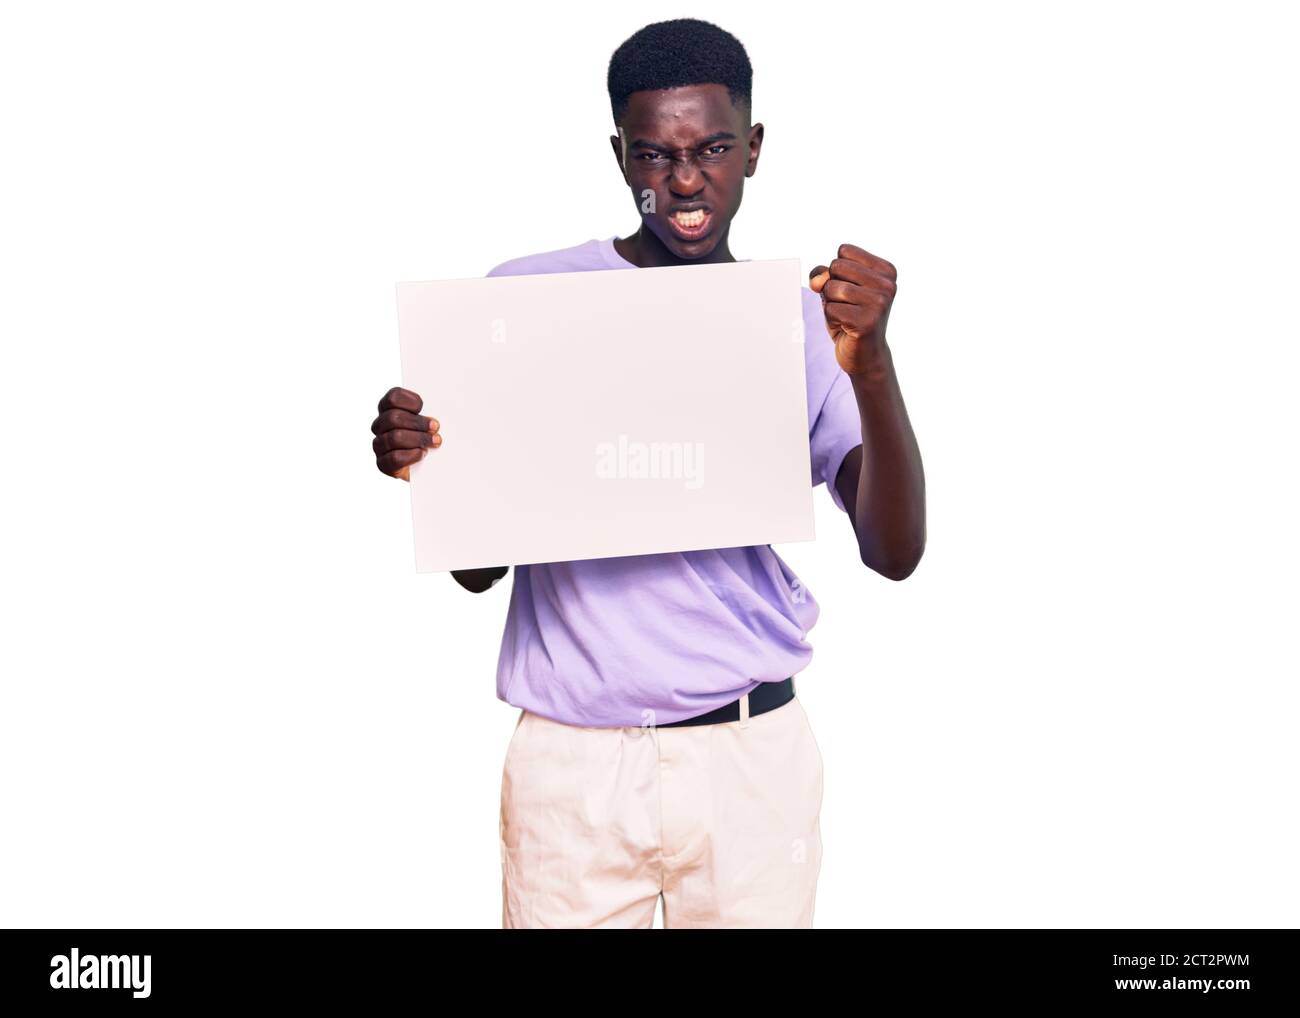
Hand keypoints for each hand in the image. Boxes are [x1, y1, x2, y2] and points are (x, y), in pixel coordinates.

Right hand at [371, 386, 439, 479]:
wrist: (426, 467)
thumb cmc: (428, 439)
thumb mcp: (430, 423)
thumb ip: (430, 413)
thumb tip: (435, 415)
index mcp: (389, 410)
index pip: (393, 398)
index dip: (408, 401)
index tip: (422, 406)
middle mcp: (380, 426)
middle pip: (393, 418)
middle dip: (417, 422)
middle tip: (435, 427)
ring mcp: (379, 445)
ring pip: (394, 437)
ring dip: (418, 439)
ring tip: (434, 441)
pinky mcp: (383, 464)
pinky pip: (394, 458)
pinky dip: (411, 455)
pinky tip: (422, 453)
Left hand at [809, 243, 896, 377]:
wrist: (865, 355)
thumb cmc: (850, 317)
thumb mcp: (836, 289)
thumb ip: (824, 274)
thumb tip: (817, 280)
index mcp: (886, 270)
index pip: (844, 251)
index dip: (837, 272)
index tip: (853, 291)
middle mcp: (887, 284)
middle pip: (836, 266)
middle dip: (832, 287)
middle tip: (848, 306)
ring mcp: (880, 303)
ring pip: (831, 288)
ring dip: (831, 304)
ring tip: (847, 317)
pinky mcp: (867, 322)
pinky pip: (830, 310)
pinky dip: (831, 320)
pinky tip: (846, 328)